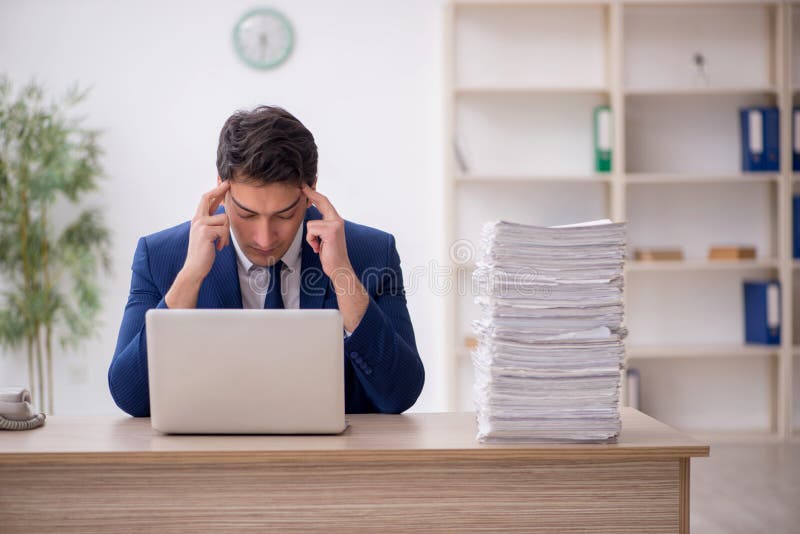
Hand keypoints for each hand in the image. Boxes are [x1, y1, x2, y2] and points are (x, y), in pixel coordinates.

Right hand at [182, 180, 230, 282]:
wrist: (194, 267)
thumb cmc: (203, 253)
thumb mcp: (207, 236)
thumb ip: (212, 225)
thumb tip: (223, 215)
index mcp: (197, 219)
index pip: (206, 200)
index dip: (215, 190)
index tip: (224, 183)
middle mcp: (197, 219)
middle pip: (208, 198)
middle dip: (220, 190)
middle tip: (229, 184)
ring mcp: (200, 224)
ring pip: (224, 218)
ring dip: (226, 233)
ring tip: (220, 243)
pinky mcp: (206, 232)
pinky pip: (224, 230)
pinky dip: (224, 240)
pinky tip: (218, 247)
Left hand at [303, 184, 367, 331]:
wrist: (339, 268)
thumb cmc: (331, 255)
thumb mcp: (324, 238)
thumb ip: (321, 228)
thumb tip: (311, 221)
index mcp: (336, 221)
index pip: (325, 203)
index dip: (315, 194)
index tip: (306, 187)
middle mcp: (337, 220)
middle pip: (322, 201)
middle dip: (310, 193)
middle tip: (301, 186)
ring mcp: (335, 225)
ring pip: (311, 224)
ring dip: (311, 237)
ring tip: (318, 246)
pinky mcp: (331, 231)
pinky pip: (311, 231)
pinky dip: (312, 241)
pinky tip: (319, 248)